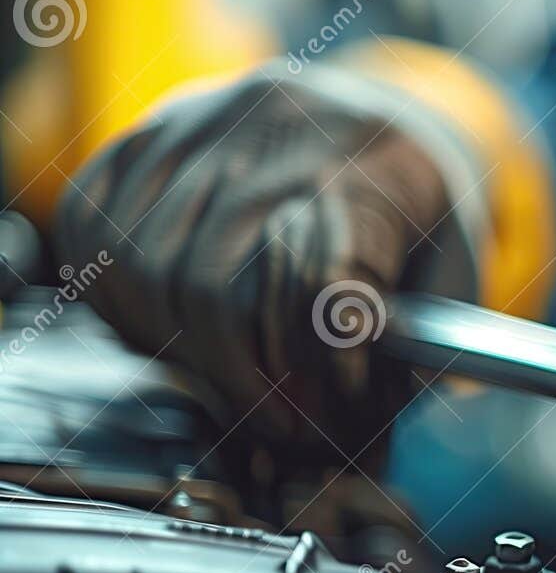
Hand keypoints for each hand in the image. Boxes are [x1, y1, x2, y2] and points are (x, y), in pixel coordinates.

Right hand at [53, 66, 482, 461]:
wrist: (382, 125)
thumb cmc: (419, 218)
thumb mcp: (447, 282)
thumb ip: (408, 357)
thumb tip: (361, 452)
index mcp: (375, 166)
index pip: (322, 281)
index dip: (312, 371)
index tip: (319, 420)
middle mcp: (281, 127)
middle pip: (209, 283)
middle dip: (234, 377)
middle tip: (273, 421)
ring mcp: (205, 120)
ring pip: (141, 263)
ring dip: (172, 346)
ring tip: (225, 376)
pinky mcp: (148, 129)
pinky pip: (92, 225)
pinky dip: (118, 296)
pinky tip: (168, 324)